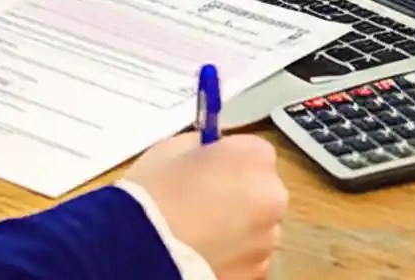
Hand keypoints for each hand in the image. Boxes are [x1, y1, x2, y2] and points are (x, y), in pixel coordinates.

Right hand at [126, 132, 287, 278]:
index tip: (207, 168)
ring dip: (236, 225)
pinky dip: (232, 253)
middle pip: (260, 188)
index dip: (227, 159)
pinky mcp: (258, 271)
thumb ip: (202, 148)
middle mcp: (272, 196)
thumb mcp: (172, 149)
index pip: (253, 150)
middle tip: (200, 200)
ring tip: (198, 230)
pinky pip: (248, 255)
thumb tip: (208, 154)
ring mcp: (267, 238)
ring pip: (256, 225)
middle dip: (237, 192)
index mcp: (254, 158)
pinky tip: (202, 250)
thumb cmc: (154, 193)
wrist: (142, 250)